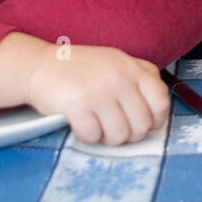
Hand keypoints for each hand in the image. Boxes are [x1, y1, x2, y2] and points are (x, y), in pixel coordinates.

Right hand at [26, 44, 170, 145]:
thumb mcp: (116, 62)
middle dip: (131, 134)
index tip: (143, 124)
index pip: (161, 101)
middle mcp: (118, 77)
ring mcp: (98, 90)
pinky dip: (89, 137)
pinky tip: (83, 126)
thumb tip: (157, 111)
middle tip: (116, 130)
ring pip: (120, 134)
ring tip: (100, 129)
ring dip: (110, 139)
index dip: (155, 120)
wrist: (40, 65)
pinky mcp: (76, 104)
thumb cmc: (81, 69)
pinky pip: (93, 136)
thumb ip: (139, 78)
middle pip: (142, 124)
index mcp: (132, 68)